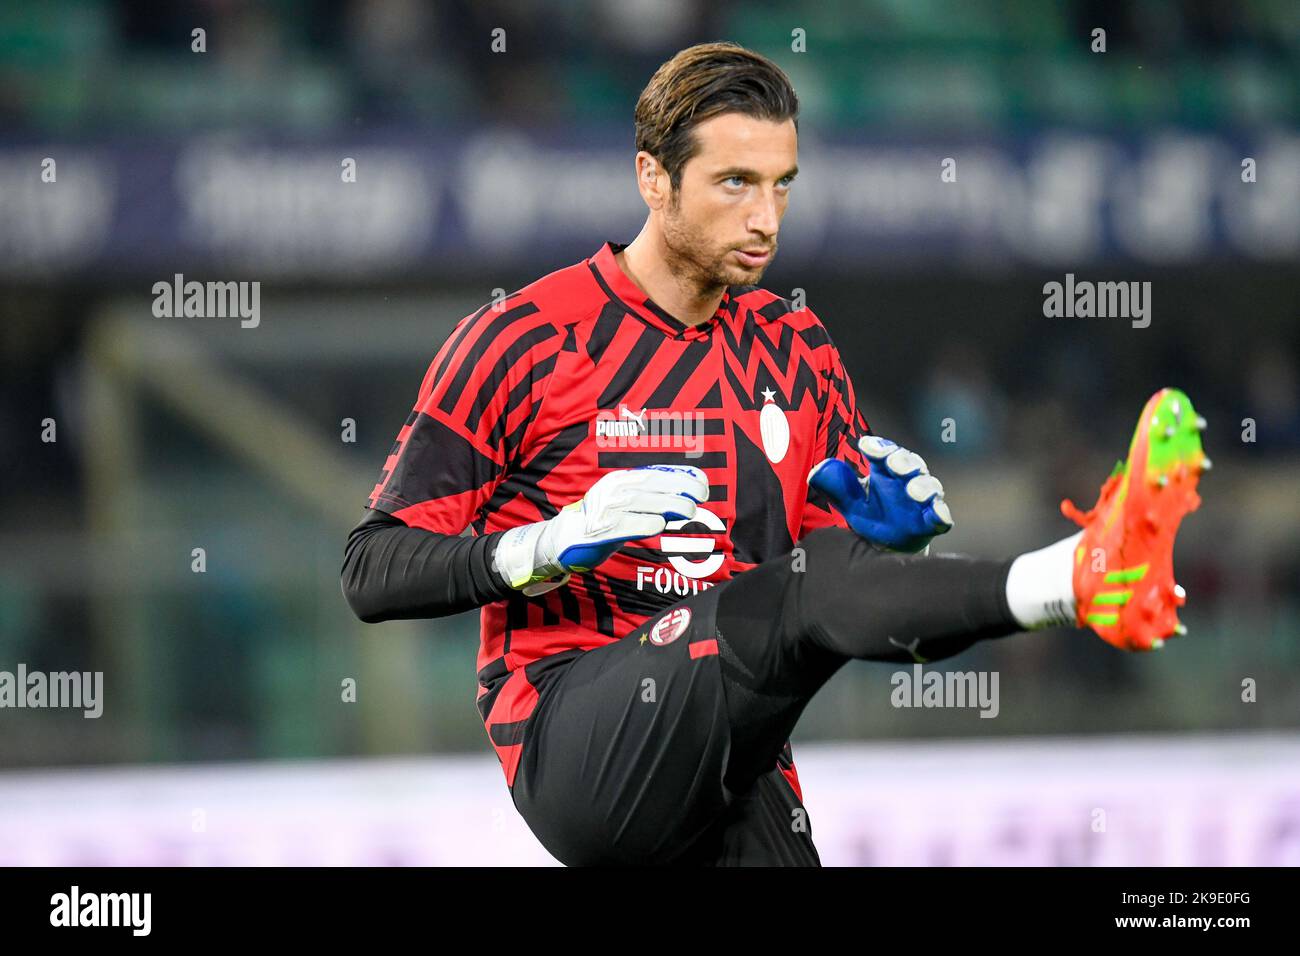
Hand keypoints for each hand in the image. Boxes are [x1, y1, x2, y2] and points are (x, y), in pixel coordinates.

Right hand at [493, 464, 707, 594]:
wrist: (564, 537)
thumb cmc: (603, 520)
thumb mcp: (626, 503)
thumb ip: (652, 500)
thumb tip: (686, 501)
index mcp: (622, 480)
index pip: (657, 473)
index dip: (681, 477)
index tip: (703, 483)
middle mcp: (614, 489)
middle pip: (652, 484)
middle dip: (680, 489)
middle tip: (701, 497)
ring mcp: (606, 509)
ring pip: (642, 502)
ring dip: (668, 505)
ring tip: (689, 511)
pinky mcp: (600, 530)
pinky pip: (625, 525)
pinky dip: (643, 524)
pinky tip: (659, 526)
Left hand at [807, 435, 951, 552]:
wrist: (884, 544)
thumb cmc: (870, 514)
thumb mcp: (848, 500)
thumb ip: (834, 485)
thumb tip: (816, 472)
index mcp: (886, 469)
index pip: (884, 451)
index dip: (878, 446)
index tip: (865, 446)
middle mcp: (906, 479)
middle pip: (910, 462)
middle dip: (903, 462)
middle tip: (894, 464)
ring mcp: (921, 500)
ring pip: (928, 486)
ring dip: (923, 487)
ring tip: (915, 492)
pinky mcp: (931, 521)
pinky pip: (940, 516)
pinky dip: (941, 515)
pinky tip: (938, 516)